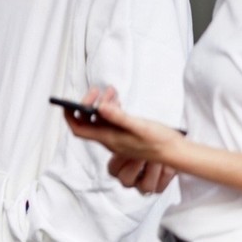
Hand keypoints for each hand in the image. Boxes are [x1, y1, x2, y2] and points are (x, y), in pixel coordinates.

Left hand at [64, 85, 183, 191]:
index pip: (78, 129)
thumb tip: (99, 108)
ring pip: (100, 120)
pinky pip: (111, 121)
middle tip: (98, 90)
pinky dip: (111, 109)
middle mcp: (109, 140)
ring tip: (111, 91)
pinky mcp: (125, 135)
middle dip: (88, 104)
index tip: (68, 102)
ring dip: (101, 105)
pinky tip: (118, 101)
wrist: (174, 152)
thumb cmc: (158, 140)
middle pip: (88, 122)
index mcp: (109, 138)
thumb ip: (119, 117)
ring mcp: (117, 138)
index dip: (69, 116)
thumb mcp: (139, 126)